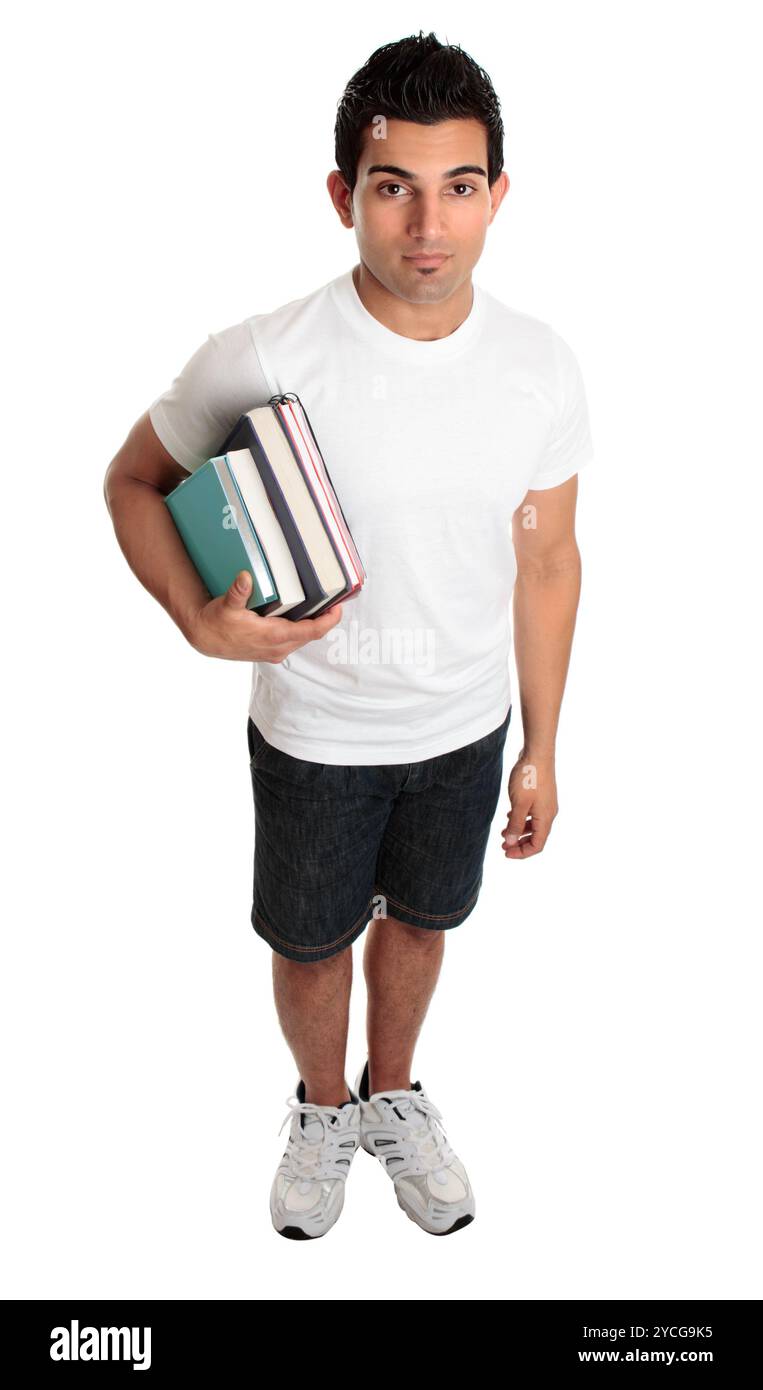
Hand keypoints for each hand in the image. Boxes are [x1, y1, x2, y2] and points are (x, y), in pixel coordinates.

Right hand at [186, 570, 342, 660]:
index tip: (338, 607)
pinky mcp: (270, 652)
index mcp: (273, 636)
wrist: (205, 640)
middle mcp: (277, 648)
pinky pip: (294, 641)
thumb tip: (245, 577)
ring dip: (313, 625)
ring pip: (303, 639)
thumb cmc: (216, 622)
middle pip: (311, 635)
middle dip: (324, 620)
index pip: (311, 631)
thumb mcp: (226, 605)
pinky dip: (302, 629)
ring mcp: (274, 652)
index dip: (329, 620)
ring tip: (322, 606)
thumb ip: (238, 592)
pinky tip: (302, 616)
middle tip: (333, 600)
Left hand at [501, 749, 557, 857]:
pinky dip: (521, 819)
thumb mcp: (518, 804)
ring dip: (519, 831)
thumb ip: (514, 824)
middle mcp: (549, 813)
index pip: (537, 845)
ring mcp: (546, 804)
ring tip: (503, 833)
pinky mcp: (541, 796)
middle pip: (536, 837)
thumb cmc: (529, 777)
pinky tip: (509, 816)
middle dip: (519, 844)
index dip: (522, 852)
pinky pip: (532, 814)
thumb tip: (510, 842)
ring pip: (533, 825)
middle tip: (503, 846)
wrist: (537, 753)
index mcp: (545, 818)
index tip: (506, 852)